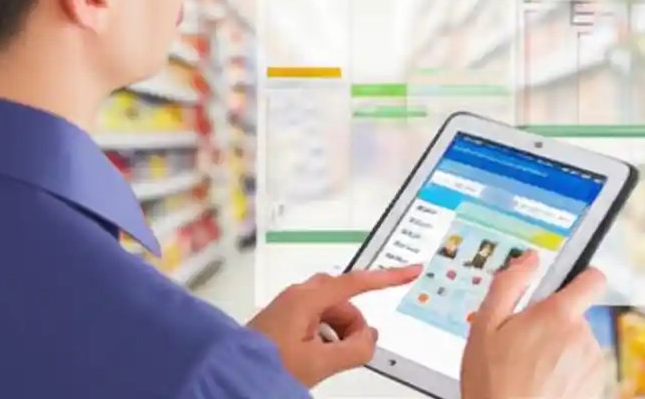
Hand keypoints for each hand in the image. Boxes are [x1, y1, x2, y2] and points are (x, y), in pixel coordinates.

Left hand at [248, 265, 420, 386]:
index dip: (388, 278)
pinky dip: (325, 336)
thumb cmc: (271, 364)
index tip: (413, 270)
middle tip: (346, 355)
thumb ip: (353, 349)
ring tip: (325, 361)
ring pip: (331, 313)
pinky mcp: (284, 318)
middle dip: (353, 325)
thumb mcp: (319, 363)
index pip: (357, 283)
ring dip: (338, 334)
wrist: (231, 374)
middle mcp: (299, 294)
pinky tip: (315, 358)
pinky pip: (317, 320)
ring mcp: (290, 306)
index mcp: (308, 298)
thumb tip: (370, 338)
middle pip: (344, 301)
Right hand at [461, 252, 606, 398]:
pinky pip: (583, 370)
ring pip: (578, 345)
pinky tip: (542, 386)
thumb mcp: (485, 326)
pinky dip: (567, 375)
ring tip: (530, 370)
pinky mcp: (595, 387)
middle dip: (554, 325)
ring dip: (560, 352)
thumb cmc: (493, 382)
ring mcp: (592, 364)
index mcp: (557, 315)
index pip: (591, 280)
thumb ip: (509, 284)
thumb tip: (527, 260)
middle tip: (524, 343)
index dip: (582, 278)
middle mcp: (582, 336)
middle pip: (575, 316)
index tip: (570, 283)